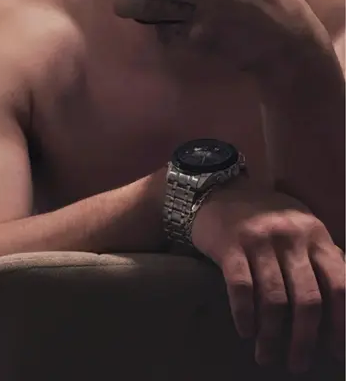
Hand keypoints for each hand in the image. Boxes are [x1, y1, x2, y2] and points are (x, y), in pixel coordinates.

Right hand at [191, 177, 344, 373]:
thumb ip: (320, 258)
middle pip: (307, 299)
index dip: (341, 324)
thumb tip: (341, 309)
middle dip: (304, 339)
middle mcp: (291, 235)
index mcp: (315, 234)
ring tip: (266, 357)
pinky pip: (241, 288)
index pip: (338, 285)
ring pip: (274, 299)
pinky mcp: (230, 244)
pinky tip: (245, 331)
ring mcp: (259, 239)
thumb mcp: (300, 228)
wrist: (218, 189)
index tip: (337, 353)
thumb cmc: (264, 216)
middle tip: (297, 364)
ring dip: (272, 336)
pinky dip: (244, 315)